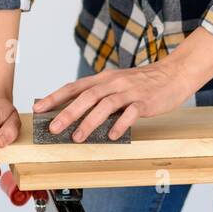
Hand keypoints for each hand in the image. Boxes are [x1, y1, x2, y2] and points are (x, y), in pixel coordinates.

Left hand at [33, 59, 194, 142]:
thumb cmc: (143, 82)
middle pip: (86, 96)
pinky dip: (119, 124)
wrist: (174, 73)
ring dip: (89, 122)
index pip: (74, 87)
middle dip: (67, 113)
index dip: (55, 97)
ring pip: (104, 105)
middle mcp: (113, 82)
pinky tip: (111, 136)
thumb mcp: (116, 83)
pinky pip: (130, 113)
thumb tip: (74, 110)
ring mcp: (129, 91)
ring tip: (77, 138)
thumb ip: (98, 94)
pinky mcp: (145, 101)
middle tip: (53, 128)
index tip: (38, 108)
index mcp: (103, 78)